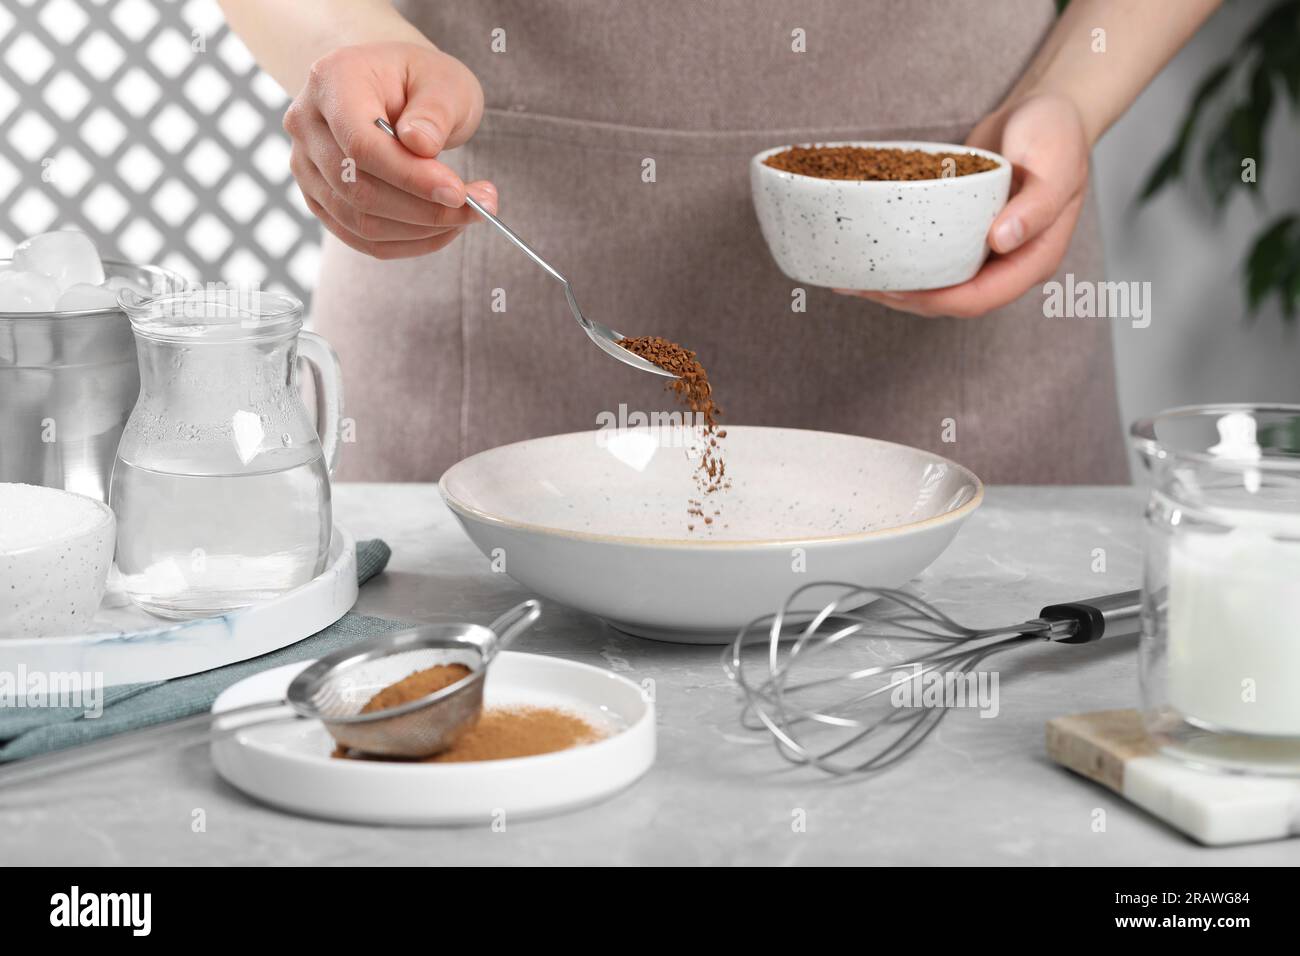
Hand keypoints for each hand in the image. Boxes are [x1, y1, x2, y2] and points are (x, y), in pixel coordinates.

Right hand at [283, 41, 496, 258]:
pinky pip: (363, 239)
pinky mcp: (321, 200)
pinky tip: (445, 228)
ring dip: (422, 230)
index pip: (361, 144)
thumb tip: (420, 146)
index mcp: (332, 81)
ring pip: (360, 222)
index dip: (411, 177)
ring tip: (468, 214)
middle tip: (480, 207)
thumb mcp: (443, 81)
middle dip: (425, 209)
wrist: (396, 91)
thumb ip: (434, 111)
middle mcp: (307, 125)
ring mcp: (306, 166)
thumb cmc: (421, 81)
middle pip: (358, 189)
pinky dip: (410, 242)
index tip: (459, 193)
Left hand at [837, 93, 1089, 316]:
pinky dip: (901, 259)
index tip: (896, 290)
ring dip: (897, 286)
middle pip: (951, 300)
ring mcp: (985, 253)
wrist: (1043, 113)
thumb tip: (1001, 241)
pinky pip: (931, 257)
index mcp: (1033, 259)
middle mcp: (1007, 264)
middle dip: (905, 299)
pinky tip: (868, 253)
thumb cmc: (1056, 133)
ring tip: (853, 276)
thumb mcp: (1055, 162)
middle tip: (860, 283)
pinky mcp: (964, 235)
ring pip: (937, 285)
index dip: (936, 301)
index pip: (979, 298)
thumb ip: (1038, 205)